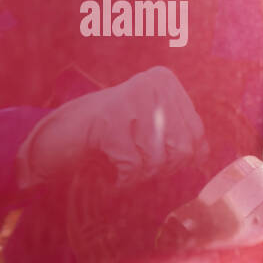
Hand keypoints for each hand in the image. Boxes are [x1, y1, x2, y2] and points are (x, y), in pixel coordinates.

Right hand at [17, 66, 207, 188]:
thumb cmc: (111, 133)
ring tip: (121, 167)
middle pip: (182, 148)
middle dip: (161, 168)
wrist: (58, 134)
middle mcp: (152, 85)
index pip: (197, 133)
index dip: (182, 158)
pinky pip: (132, 165)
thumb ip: (181, 135)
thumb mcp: (152, 125)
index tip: (159, 160)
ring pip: (158, 158)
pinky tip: (110, 173)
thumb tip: (204, 157)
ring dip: (139, 175)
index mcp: (166, 82)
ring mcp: (130, 100)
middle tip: (137, 166)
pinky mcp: (109, 120)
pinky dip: (121, 180)